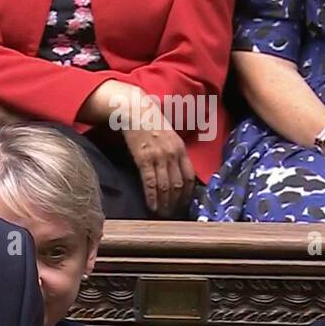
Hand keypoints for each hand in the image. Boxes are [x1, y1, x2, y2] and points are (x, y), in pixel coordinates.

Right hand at [121, 92, 194, 216]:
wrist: (135, 111)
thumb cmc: (150, 122)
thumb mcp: (169, 135)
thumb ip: (174, 151)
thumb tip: (174, 169)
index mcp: (180, 148)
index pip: (189, 176)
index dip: (187, 193)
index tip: (184, 204)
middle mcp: (172, 154)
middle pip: (178, 184)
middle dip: (176, 202)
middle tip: (173, 214)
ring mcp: (158, 157)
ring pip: (165, 185)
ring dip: (165, 202)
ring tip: (163, 214)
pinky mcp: (143, 158)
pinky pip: (149, 182)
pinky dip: (151, 196)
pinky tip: (152, 206)